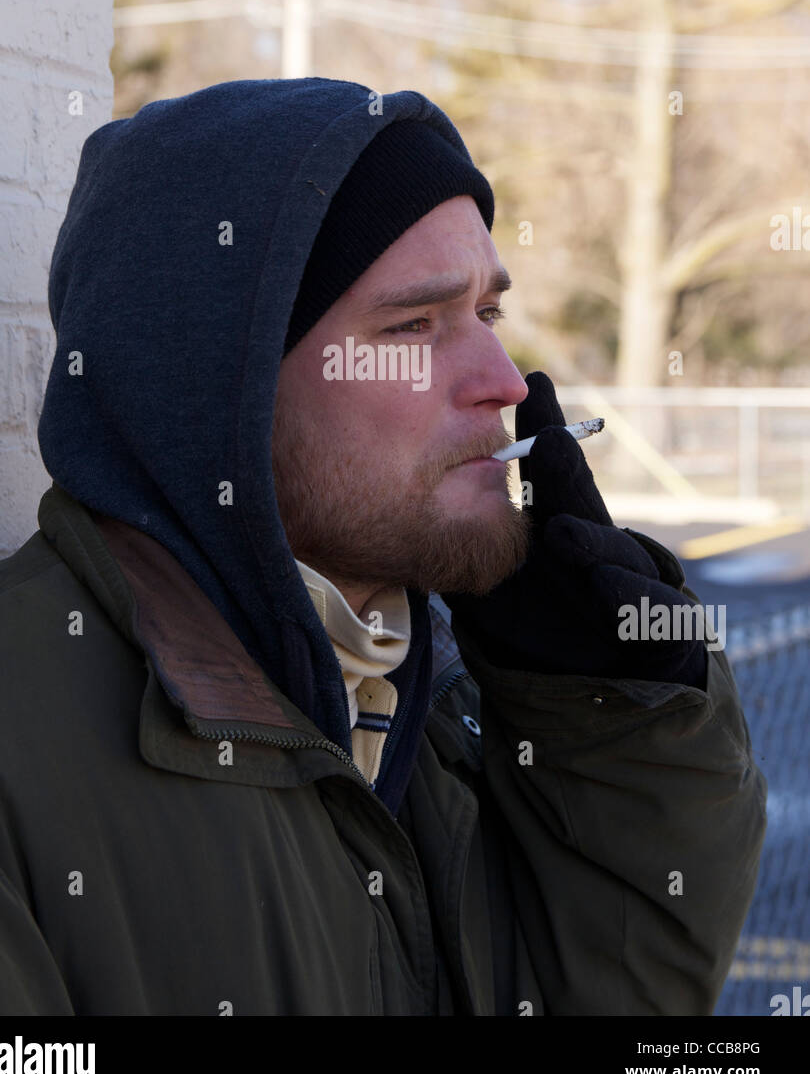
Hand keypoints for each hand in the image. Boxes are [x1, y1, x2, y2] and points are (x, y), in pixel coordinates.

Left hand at [440, 372, 707, 682]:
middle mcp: (598, 545)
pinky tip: (604, 586)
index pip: (553, 475)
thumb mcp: (493, 595)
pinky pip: (649, 606)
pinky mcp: (660, 624)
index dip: (545, 430)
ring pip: (615, 553)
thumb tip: (412, 514)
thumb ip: (465, 557)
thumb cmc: (543, 629)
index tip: (535, 384)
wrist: (597, 689)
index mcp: (563, 528)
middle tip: (546, 440)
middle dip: (566, 470)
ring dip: (590, 543)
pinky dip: (629, 596)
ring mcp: (631, 581)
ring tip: (562, 534)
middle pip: (584, 499)